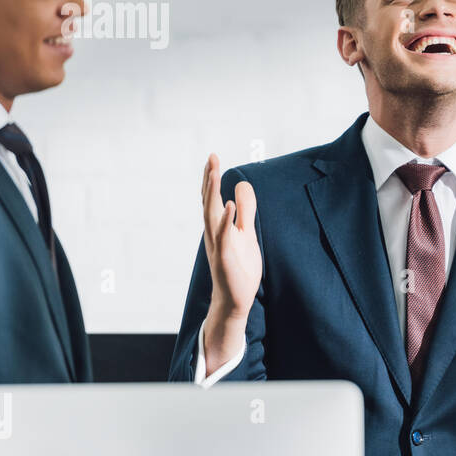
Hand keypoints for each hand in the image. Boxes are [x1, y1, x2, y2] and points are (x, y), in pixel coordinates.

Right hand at [201, 154, 260, 369]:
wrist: (235, 299)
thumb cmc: (239, 267)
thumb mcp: (246, 233)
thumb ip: (246, 210)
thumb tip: (241, 184)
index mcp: (218, 226)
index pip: (212, 198)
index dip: (212, 178)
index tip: (212, 157)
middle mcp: (213, 232)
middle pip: (209, 201)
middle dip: (210, 179)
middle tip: (211, 156)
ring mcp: (218, 244)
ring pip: (212, 214)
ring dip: (212, 192)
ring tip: (215, 172)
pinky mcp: (225, 257)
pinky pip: (224, 235)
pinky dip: (226, 220)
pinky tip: (229, 204)